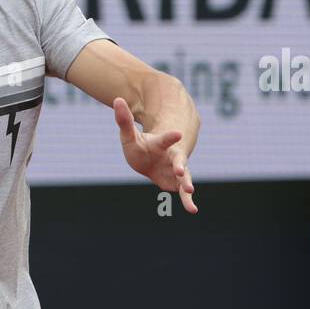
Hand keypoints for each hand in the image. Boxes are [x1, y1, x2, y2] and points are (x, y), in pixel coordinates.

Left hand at [113, 96, 196, 212]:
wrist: (152, 158)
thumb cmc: (142, 146)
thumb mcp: (129, 136)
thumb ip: (124, 120)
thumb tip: (116, 99)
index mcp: (161, 144)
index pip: (165, 139)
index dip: (170, 136)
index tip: (177, 133)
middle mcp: (173, 156)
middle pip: (179, 160)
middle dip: (180, 164)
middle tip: (181, 170)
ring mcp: (177, 170)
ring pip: (184, 177)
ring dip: (187, 183)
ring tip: (190, 190)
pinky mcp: (177, 183)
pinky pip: (183, 193)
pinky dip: (188, 201)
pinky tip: (193, 209)